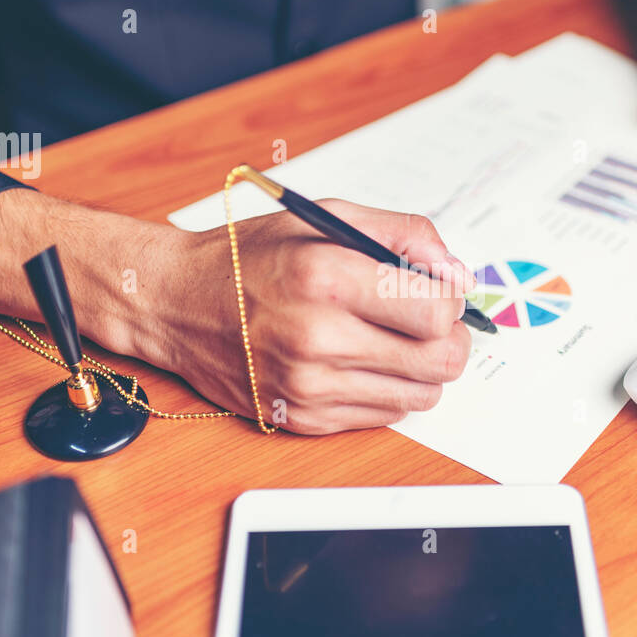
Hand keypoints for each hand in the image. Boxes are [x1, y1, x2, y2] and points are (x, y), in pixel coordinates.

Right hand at [149, 201, 473, 433]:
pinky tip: (358, 360)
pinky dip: (386, 389)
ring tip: (389, 339)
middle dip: (448, 339)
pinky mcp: (304, 419)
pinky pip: (385, 416)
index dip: (451, 301)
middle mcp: (318, 338)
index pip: (437, 313)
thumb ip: (404, 235)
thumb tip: (458, 274)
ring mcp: (310, 387)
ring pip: (422, 396)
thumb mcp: (326, 217)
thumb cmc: (251, 258)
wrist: (177, 304)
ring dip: (420, 368)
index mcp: (326, 278)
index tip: (438, 292)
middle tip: (427, 321)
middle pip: (440, 362)